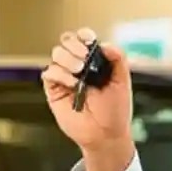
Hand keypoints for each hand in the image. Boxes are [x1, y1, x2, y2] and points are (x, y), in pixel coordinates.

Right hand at [42, 28, 133, 151]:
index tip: (89, 41)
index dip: (84, 36)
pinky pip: (49, 73)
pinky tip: (72, 84)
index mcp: (94, 61)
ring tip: (79, 72)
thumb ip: (118, 59)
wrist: (105, 135)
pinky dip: (59, 74)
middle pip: (66, 42)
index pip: (84, 39)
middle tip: (84, 59)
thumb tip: (106, 44)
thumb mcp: (122, 82)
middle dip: (74, 45)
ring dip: (67, 59)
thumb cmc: (115, 111)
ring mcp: (65, 77)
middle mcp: (78, 66)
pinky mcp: (54, 90)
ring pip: (56, 54)